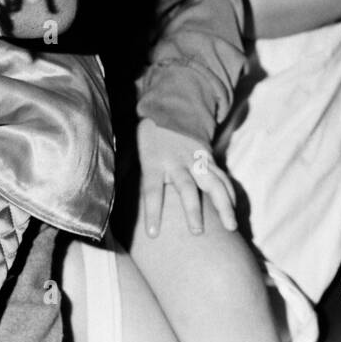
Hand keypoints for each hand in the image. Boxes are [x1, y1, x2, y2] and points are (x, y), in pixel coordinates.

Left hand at [137, 119, 236, 237]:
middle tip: (197, 233)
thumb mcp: (133, 151)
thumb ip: (126, 172)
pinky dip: (230, 195)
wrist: (173, 108)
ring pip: (213, 182)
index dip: (152, 211)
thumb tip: (106, 196)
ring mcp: (197, 159)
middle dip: (193, 210)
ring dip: (223, 205)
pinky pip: (223, 178)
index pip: (151, 189)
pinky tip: (234, 212)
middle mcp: (177, 161)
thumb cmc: (149, 137)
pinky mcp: (210, 159)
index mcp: (154, 161)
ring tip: (231, 227)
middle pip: (186, 187)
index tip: (153, 233)